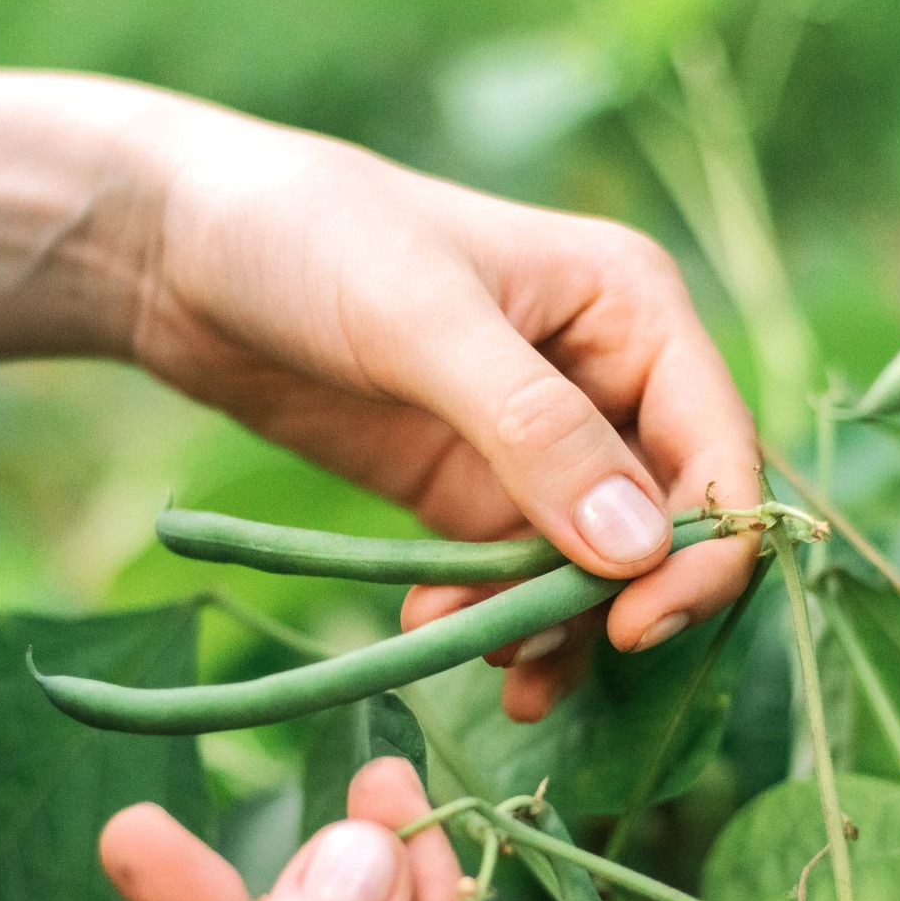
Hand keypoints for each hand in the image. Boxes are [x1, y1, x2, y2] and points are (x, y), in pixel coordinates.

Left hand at [124, 104, 763, 719]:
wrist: (180, 250)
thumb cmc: (308, 238)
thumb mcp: (424, 323)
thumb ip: (535, 434)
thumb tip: (638, 552)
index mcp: (631, 310)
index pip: (718, 448)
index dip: (704, 547)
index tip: (639, 625)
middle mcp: (608, 380)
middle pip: (669, 523)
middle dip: (620, 602)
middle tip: (539, 659)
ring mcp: (541, 445)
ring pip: (595, 569)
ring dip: (552, 626)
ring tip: (484, 662)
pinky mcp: (473, 491)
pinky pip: (518, 578)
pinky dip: (497, 622)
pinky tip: (437, 636)